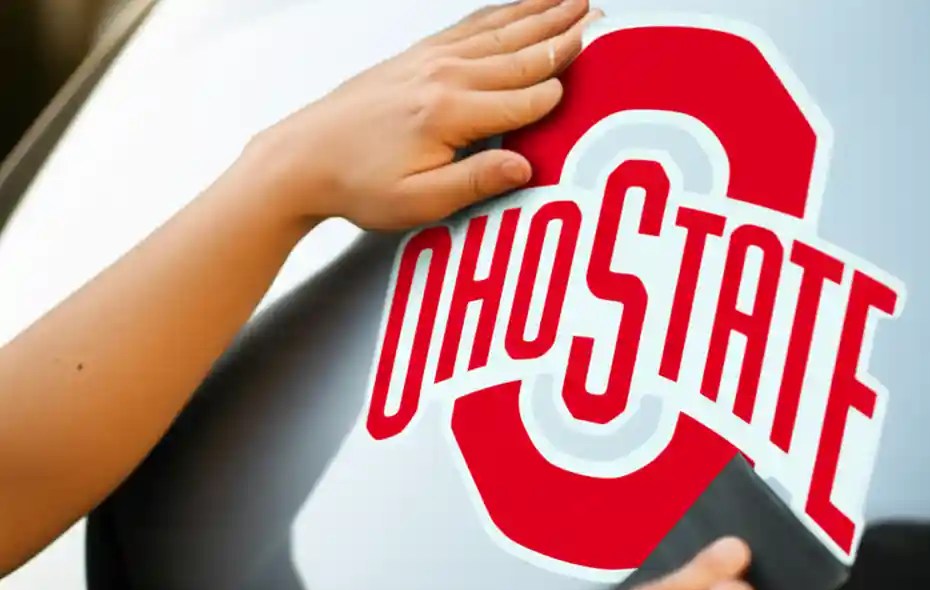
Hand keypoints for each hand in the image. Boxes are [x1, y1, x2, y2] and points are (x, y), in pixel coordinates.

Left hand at [244, 0, 600, 230]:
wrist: (301, 159)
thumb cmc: (356, 185)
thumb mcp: (419, 201)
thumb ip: (476, 181)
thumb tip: (526, 166)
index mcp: (448, 113)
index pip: (524, 101)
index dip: (559, 93)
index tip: (594, 75)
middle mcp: (442, 76)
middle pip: (519, 53)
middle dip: (563, 34)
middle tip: (599, 17)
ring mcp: (429, 60)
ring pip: (499, 31)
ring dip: (540, 14)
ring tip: (573, 0)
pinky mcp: (417, 56)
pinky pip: (471, 26)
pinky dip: (502, 12)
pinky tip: (519, 7)